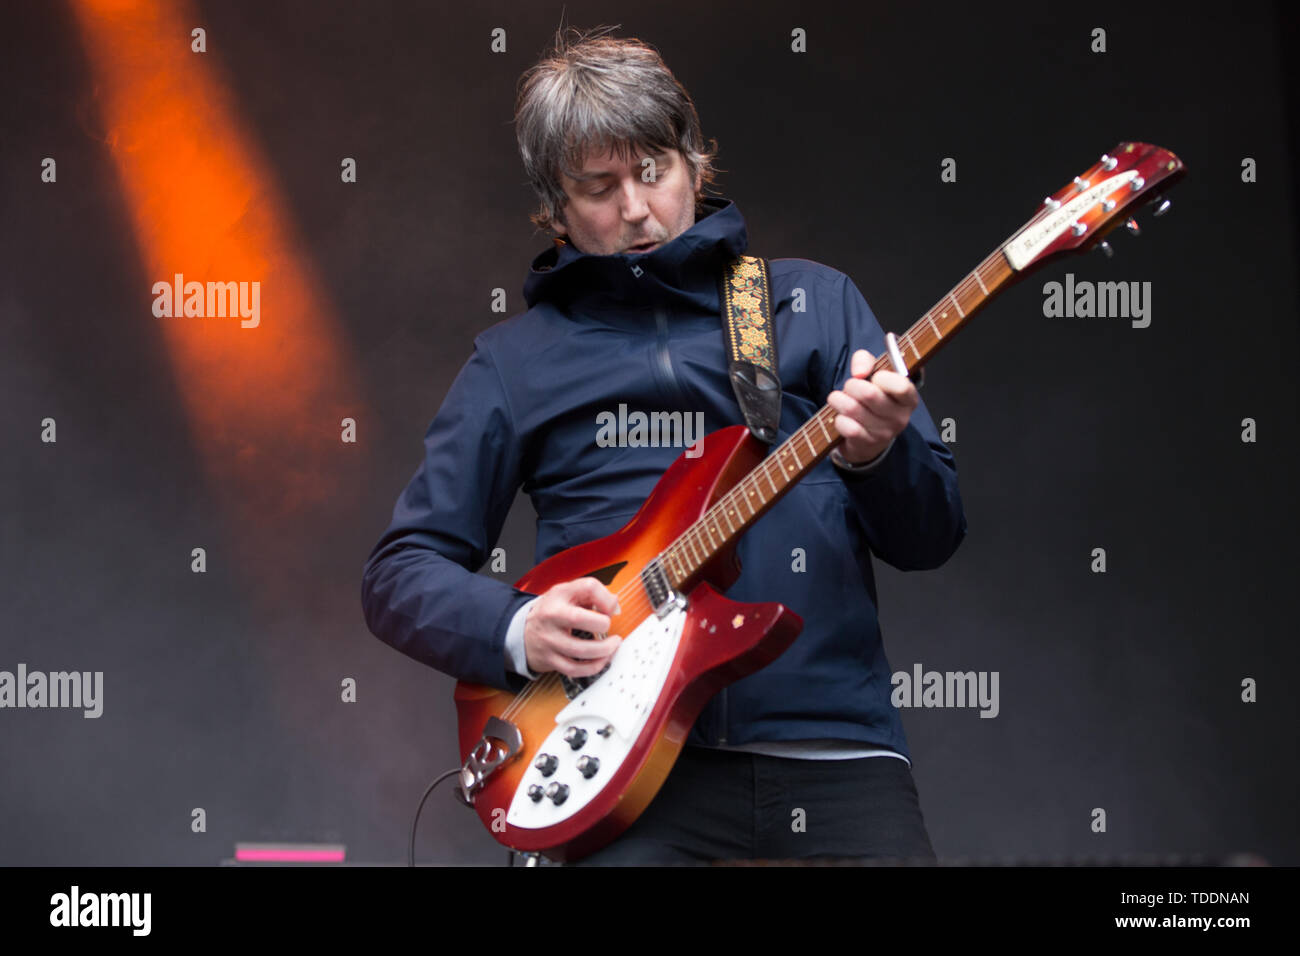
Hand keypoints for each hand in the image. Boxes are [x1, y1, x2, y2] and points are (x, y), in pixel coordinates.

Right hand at [523, 577, 623, 678]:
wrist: (523, 630)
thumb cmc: (552, 611)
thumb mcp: (568, 593)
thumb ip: (592, 594)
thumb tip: (614, 606)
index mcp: (559, 596)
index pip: (588, 587)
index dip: (606, 598)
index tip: (609, 608)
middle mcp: (551, 616)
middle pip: (579, 618)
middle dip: (602, 624)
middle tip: (607, 626)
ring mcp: (549, 640)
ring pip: (579, 650)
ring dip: (604, 650)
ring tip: (612, 645)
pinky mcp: (550, 660)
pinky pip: (574, 669)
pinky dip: (593, 667)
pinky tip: (601, 660)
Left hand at [827, 348, 918, 462]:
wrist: (868, 438)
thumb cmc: (872, 400)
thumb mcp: (873, 374)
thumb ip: (866, 361)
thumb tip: (860, 371)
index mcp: (909, 398)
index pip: (901, 386)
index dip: (881, 377)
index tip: (873, 377)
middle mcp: (900, 417)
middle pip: (869, 394)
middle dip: (851, 385)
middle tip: (849, 387)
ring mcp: (884, 433)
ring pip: (852, 408)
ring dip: (839, 400)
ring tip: (839, 400)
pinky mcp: (867, 444)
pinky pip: (846, 425)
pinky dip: (838, 418)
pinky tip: (841, 417)